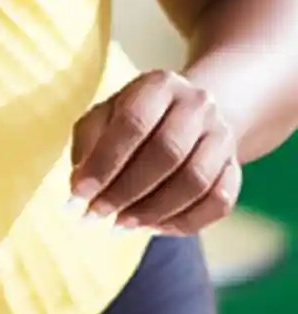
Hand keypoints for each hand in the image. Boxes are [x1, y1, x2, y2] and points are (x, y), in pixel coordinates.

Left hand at [70, 70, 241, 234]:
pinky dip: (184, 221)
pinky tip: (153, 227)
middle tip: (97, 214)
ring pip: (195, 181)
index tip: (79, 194)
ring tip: (121, 224)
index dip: (104, 162)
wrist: (187, 115)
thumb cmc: (132, 120)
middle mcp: (198, 105)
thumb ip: (87, 145)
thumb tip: (79, 187)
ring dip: (154, 210)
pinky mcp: (234, 166)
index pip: (134, 123)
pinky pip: (218, 202)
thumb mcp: (103, 118)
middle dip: (126, 190)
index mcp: (159, 86)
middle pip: (167, 153)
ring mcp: (222, 136)